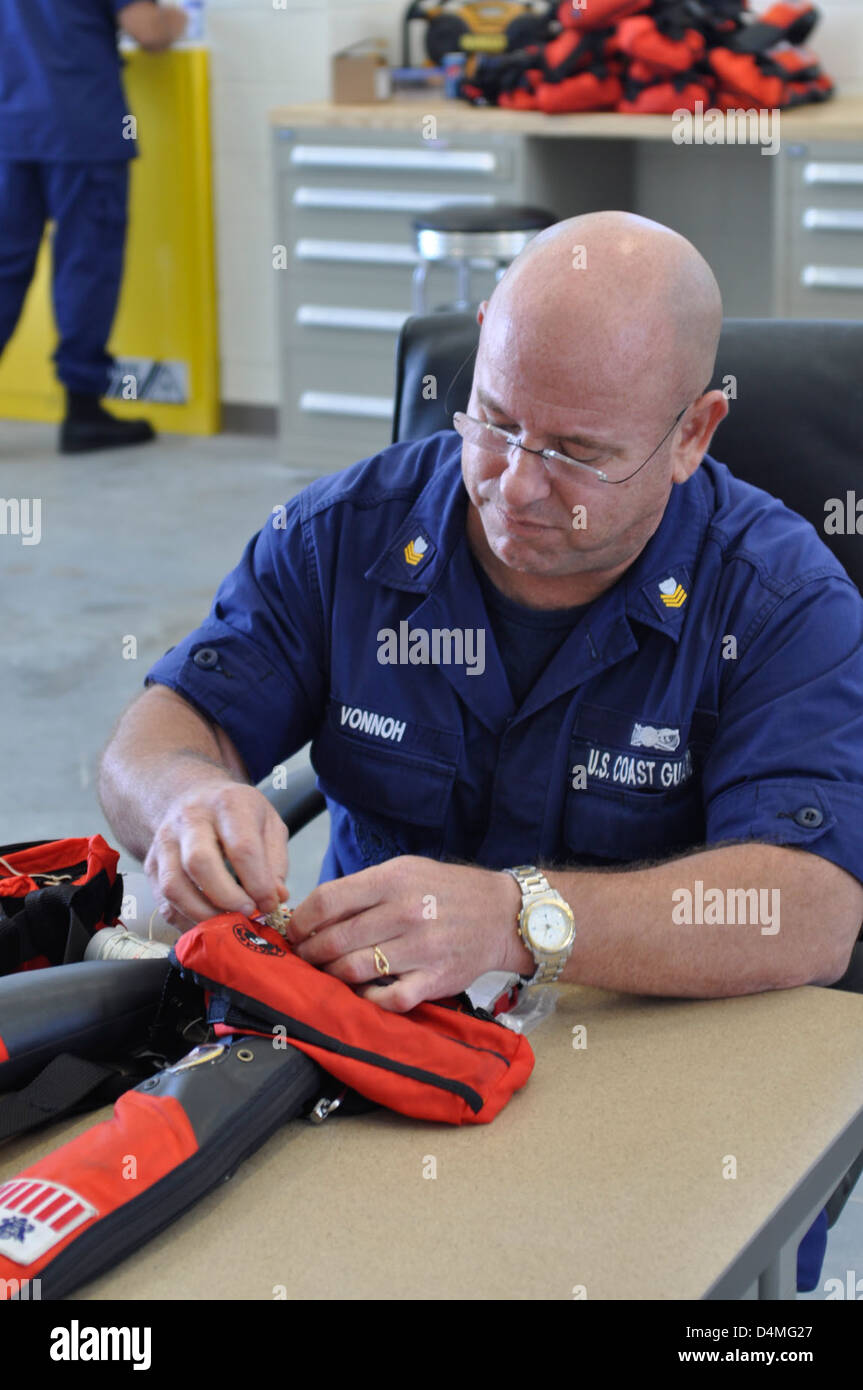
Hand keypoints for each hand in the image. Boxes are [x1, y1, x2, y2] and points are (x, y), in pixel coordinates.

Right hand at [144, 782, 288, 927]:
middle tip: (247, 913)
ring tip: (227, 923)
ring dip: (203, 914)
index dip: (258, 883)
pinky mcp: (151, 865)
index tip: (270, 904)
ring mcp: (164, 842)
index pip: (242, 848)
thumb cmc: (237, 814)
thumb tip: (276, 898)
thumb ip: (275, 862)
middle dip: (226, 898)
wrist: (194, 797)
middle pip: (199, 863)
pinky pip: (163, 901)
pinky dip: (186, 921)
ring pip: (173, 886)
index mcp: (227, 805)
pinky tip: (208, 925)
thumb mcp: (268, 825)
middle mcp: (190, 819)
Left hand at [285, 856, 522, 1012]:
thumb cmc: (446, 891)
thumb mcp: (405, 870)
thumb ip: (363, 889)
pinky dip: (366, 999)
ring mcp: (420, 948)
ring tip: (327, 974)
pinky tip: (361, 991)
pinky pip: (386, 999)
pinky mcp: (433, 979)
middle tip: (305, 957)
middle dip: (310, 953)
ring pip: (352, 970)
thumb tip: (314, 911)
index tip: (294, 931)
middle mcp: (405, 912)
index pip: (327, 901)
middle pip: (334, 940)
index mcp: (393, 880)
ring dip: (330, 976)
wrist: (502, 914)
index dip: (300, 920)